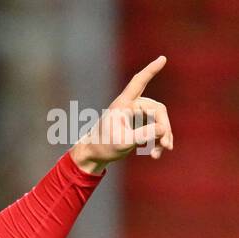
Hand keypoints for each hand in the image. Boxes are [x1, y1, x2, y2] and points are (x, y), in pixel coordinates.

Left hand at [71, 55, 172, 174]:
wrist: (94, 154)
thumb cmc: (104, 146)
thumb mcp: (123, 142)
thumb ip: (143, 135)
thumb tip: (163, 129)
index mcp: (123, 104)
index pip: (139, 82)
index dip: (151, 70)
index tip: (163, 58)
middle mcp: (131, 105)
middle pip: (157, 110)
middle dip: (164, 127)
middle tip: (167, 146)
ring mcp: (136, 114)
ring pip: (158, 120)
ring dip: (162, 136)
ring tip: (157, 155)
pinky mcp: (139, 123)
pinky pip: (155, 128)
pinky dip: (157, 140)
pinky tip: (155, 153)